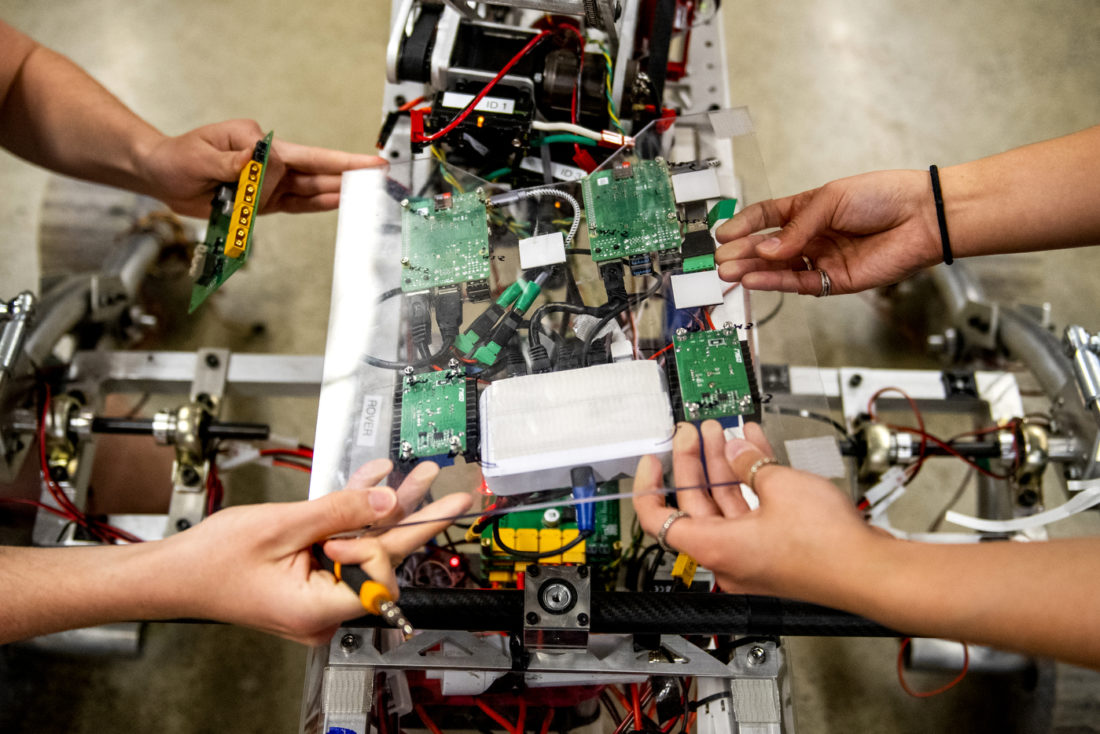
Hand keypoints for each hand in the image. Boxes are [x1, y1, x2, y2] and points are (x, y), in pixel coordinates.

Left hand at [138, 119, 386, 216]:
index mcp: (256, 142)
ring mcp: (267, 182)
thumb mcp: (199, 157)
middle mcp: (268, 161)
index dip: (339, 161)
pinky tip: (337, 204)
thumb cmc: (176, 158)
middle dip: (348, 175)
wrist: (161, 175)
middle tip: (379, 179)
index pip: (304, 154)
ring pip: (309, 189)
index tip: (366, 162)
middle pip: (315, 171)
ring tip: (367, 196)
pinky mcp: (262, 201)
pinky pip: (295, 205)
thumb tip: (263, 165)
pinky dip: (315, 206)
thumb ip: (233, 164)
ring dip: (336, 193)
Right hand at [161, 458, 470, 644]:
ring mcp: (320, 597)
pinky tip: (372, 483)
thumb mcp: (283, 526)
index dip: (384, 539)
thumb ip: (341, 513)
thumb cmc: (211, 561)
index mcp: (318, 609)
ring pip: (364, 546)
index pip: (380, 576)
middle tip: (449, 491)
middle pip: (381, 558)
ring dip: (385, 508)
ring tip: (419, 477)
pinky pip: (342, 546)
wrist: (173, 573)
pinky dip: (352, 516)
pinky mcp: (313, 580)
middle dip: (409, 516)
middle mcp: (325, 611)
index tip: (391, 504)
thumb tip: (390, 502)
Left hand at [632, 421, 881, 601]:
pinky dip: (750, 481)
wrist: (871, 570)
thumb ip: (748, 463)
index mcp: (715, 548)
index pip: (658, 520)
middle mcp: (729, 557)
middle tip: (694, 432)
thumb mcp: (780, 485)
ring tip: (723, 433)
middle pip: (695, 504)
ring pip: (726, 505)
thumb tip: (735, 450)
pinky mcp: (776, 550)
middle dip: (695, 462)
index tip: (651, 461)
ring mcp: (753, 555)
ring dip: (724, 467)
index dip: (649, 487)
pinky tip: (754, 449)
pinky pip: (752, 510)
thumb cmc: (828, 547)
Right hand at [714, 170, 943, 295]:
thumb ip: (797, 228)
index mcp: (809, 210)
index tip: (724, 232)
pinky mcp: (835, 280)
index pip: (766, 217)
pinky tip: (755, 278)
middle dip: (742, 252)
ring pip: (779, 269)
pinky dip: (776, 282)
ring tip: (728, 271)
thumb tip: (767, 250)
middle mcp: (813, 236)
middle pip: (768, 247)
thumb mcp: (831, 200)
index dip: (744, 224)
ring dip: (753, 270)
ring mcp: (822, 259)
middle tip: (720, 258)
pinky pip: (799, 283)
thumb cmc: (885, 196)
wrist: (922, 217)